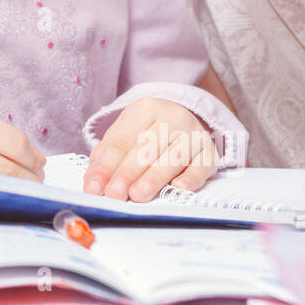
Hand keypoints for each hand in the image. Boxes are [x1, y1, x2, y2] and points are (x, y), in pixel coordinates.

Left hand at [83, 97, 219, 201]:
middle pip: (147, 148)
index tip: (94, 187)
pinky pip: (202, 166)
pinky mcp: (210, 152)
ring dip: (154, 178)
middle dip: (128, 173)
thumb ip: (107, 157)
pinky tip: (178, 187)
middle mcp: (173, 117)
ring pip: (172, 158)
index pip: (122, 140)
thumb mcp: (124, 135)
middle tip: (114, 194)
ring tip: (138, 195)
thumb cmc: (147, 133)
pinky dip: (191, 178)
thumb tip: (93, 184)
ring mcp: (194, 134)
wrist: (182, 122)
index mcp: (145, 109)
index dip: (106, 166)